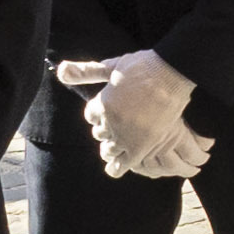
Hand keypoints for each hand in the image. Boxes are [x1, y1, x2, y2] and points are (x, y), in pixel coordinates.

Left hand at [55, 51, 195, 175]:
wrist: (172, 73)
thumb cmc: (144, 66)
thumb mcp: (112, 66)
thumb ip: (87, 71)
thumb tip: (61, 69)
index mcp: (102, 104)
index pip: (91, 116)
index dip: (100, 114)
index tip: (110, 111)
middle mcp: (110, 122)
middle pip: (100, 134)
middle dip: (107, 130)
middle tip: (120, 126)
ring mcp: (125, 135)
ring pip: (109, 151)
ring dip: (113, 148)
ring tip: (119, 146)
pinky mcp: (141, 146)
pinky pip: (122, 165)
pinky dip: (117, 168)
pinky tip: (115, 168)